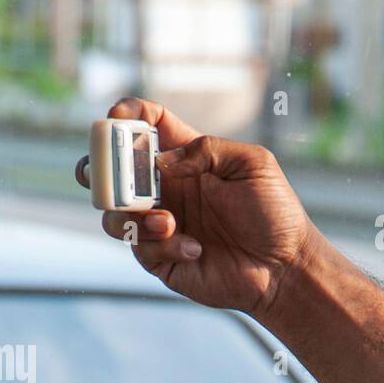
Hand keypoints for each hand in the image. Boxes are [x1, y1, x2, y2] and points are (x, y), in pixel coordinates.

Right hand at [99, 98, 323, 320]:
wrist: (283, 268)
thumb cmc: (274, 212)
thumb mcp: (252, 164)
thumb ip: (206, 150)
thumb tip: (160, 161)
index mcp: (185, 157)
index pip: (147, 125)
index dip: (128, 114)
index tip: (119, 116)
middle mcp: (166, 189)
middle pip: (112, 169)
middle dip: (100, 166)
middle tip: (106, 172)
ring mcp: (158, 224)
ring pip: (113, 212)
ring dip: (131, 213)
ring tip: (167, 222)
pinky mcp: (159, 258)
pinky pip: (139, 246)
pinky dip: (162, 244)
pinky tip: (194, 248)